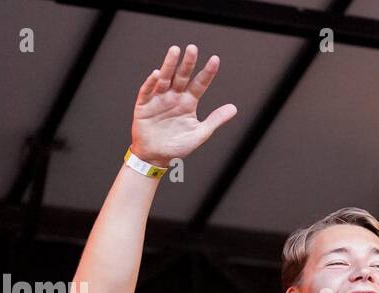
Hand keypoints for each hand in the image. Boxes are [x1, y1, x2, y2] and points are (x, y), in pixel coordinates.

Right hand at [131, 44, 236, 166]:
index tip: (215, 59)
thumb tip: (234, 108)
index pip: (199, 84)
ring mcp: (159, 99)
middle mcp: (174, 97)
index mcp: (188, 103)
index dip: (207, 73)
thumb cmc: (177, 146)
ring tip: (175, 51)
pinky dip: (151, 83)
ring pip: (165, 79)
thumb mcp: (200, 133)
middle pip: (182, 77)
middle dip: (187, 63)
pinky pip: (148, 92)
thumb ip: (215, 119)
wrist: (156, 158)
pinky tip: (157, 74)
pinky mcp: (144, 105)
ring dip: (169, 65)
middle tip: (192, 48)